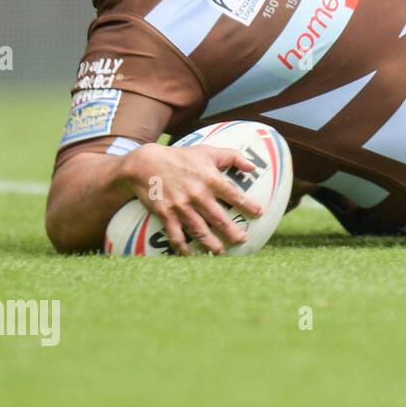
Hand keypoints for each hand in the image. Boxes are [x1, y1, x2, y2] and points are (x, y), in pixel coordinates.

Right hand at [118, 143, 263, 254]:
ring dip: (211, 243)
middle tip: (243, 240)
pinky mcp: (165, 214)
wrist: (145, 163)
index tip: (259, 213)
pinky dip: (182, 247)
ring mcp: (181, 206)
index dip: (249, 206)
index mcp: (210, 179)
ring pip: (200, 230)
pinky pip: (176, 235)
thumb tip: (254, 167)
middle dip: (233, 232)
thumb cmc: (180, 157)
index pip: (235, 195)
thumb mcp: (208, 151)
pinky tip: (189, 254)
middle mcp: (198, 195)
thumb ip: (233, 157)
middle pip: (219, 219)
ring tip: (220, 251)